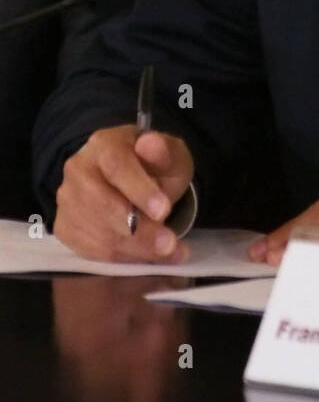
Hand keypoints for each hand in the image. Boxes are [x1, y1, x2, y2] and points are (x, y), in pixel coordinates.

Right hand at [54, 125, 193, 263]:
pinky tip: (147, 255)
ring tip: (169, 251)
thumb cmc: (154, 166)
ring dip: (136, 249)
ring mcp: (67, 201)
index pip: (117, 166)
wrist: (133, 180)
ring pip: (98, 232)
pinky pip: (92, 250)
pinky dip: (124, 258)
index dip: (140, 190)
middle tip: (170, 244)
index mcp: (104, 145)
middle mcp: (78, 170)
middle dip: (140, 229)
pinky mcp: (65, 228)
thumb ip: (164, 152)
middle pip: (102, 205)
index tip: (164, 211)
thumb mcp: (170, 155)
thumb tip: (151, 144)